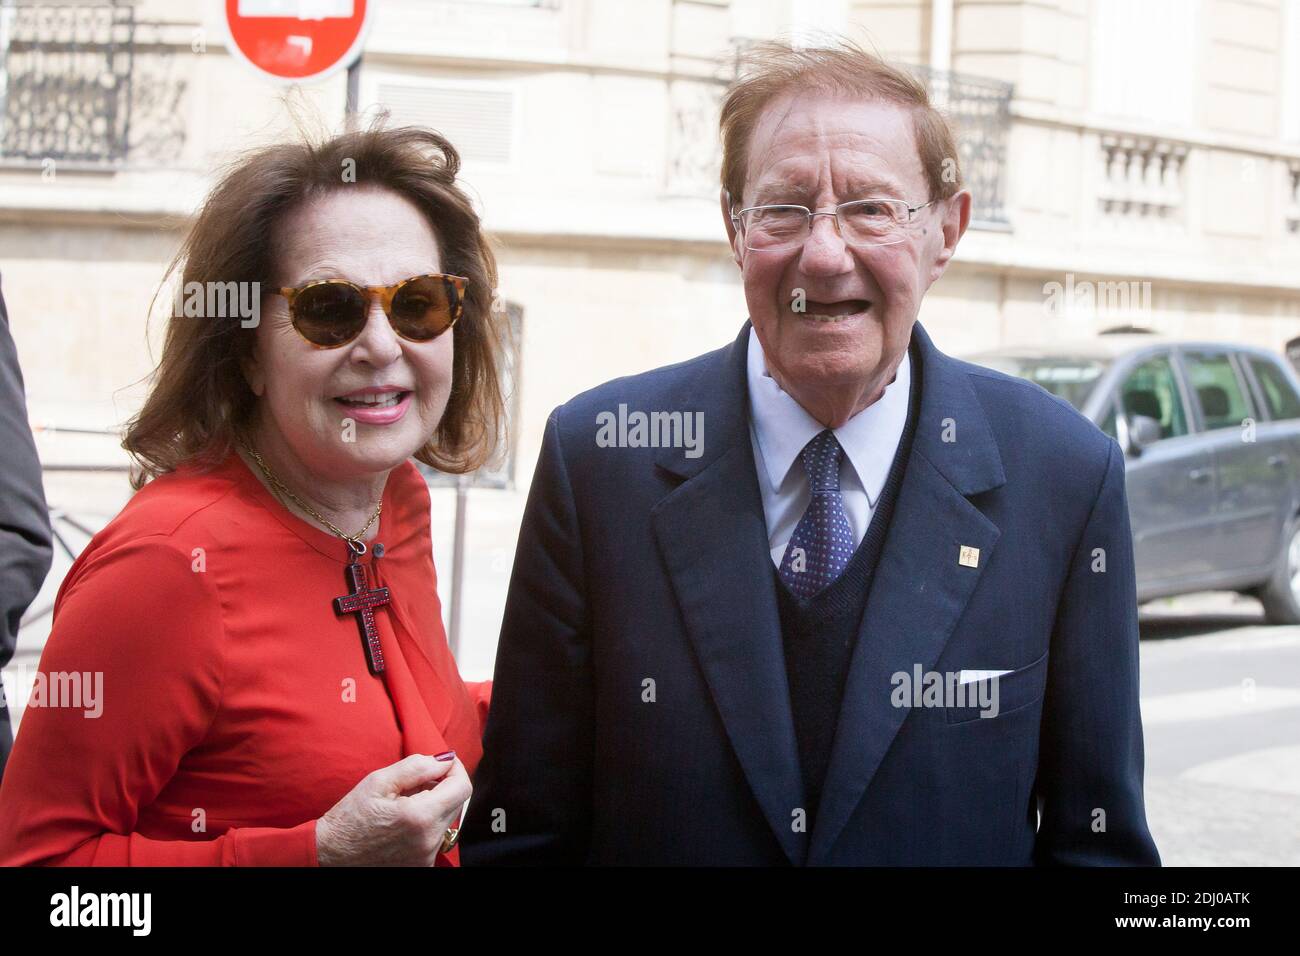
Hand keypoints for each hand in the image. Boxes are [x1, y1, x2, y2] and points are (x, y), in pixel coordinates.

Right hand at [315, 752, 470, 865]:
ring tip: (405, 802)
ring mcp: (426, 856)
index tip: (444, 762)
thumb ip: (417, 767)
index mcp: (420, 817)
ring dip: (434, 804)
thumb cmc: (350, 818)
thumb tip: (445, 760)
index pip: (462, 787)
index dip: (455, 769)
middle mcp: (428, 840)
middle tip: (417, 780)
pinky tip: (404, 821)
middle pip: (457, 803)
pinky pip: (436, 836)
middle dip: (443, 786)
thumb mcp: (379, 782)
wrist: (331, 854)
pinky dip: (427, 823)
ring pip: (446, 819)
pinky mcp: (422, 865)